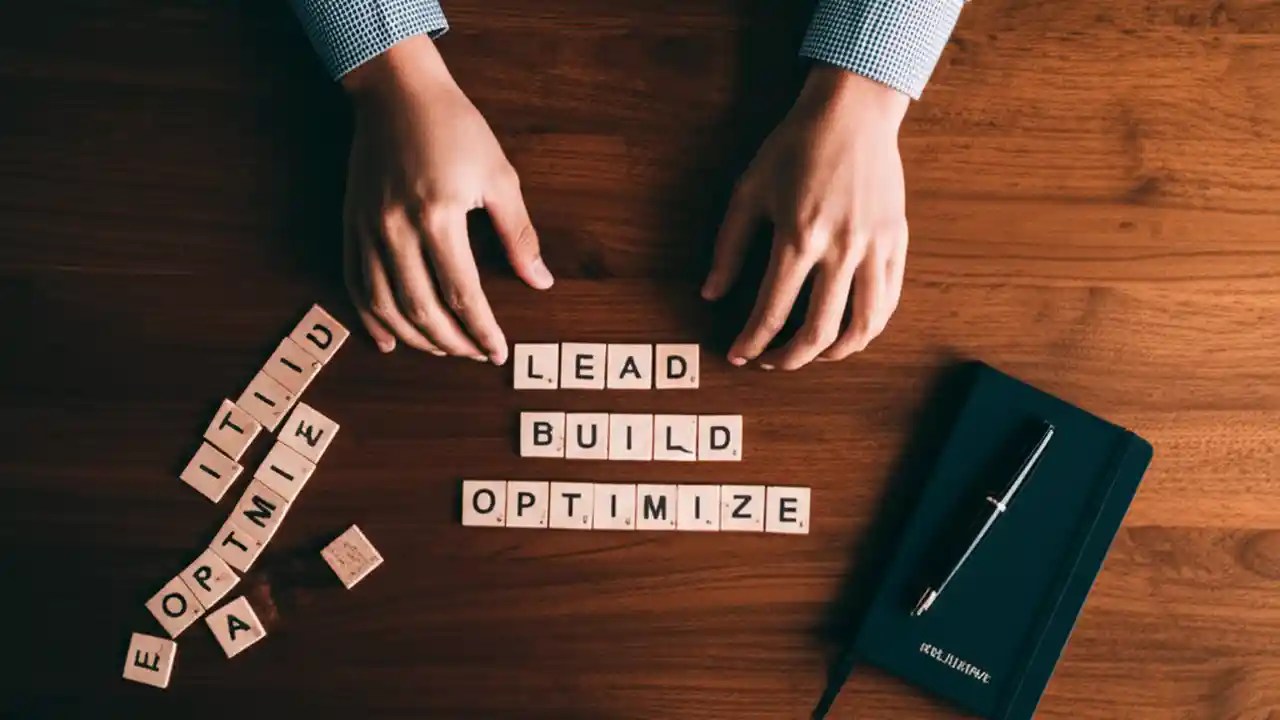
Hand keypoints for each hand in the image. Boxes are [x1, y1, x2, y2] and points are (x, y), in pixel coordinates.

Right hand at [342, 36, 552, 363]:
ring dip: (416, 338)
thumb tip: (541, 282)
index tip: (497, 350)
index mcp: (438, 217)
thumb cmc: (454, 128)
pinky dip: (371, 319)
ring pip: (386, 306)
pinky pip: (356, 285)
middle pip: (422, 309)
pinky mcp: (351, 226)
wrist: (397, 92)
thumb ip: (519, 235)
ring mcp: (368, 230)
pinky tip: (391, 341)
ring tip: (442, 350)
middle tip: (475, 354)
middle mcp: (396, 230)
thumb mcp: (499, 177)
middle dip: (451, 342)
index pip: (462, 294)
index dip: (481, 330)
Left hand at [702, 66, 910, 370]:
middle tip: (771, 362)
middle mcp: (841, 249)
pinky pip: (888, 301)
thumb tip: (711, 294)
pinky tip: (848, 331)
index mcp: (799, 237)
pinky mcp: (897, 242)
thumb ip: (729, 248)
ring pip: (862, 326)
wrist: (852, 112)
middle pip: (818, 330)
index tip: (739, 355)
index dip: (752, 341)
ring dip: (834, 353)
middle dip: (790, 358)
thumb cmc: (795, 147)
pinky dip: (869, 327)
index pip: (772, 310)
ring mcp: (874, 248)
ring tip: (813, 354)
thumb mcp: (749, 192)